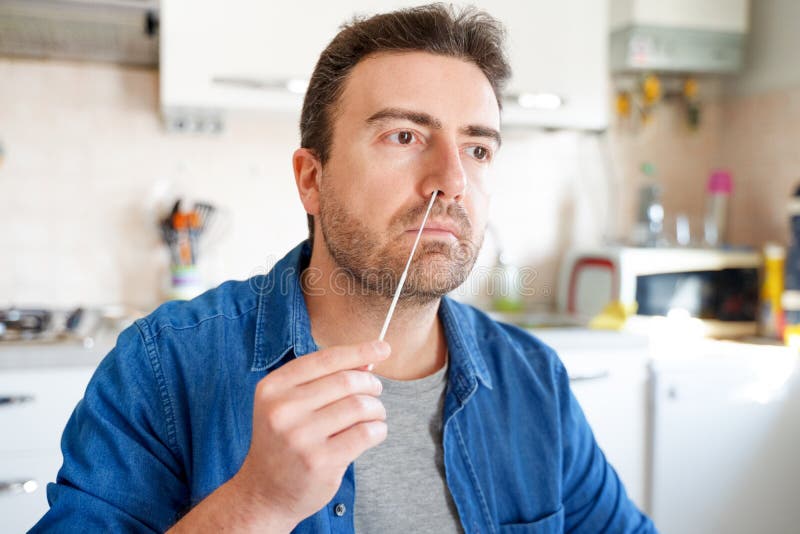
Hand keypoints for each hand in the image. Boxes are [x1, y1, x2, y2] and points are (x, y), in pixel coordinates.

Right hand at [232, 339, 390, 528]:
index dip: (359, 351)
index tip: (382, 347)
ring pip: (360, 406)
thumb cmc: (284, 441)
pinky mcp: (320, 461)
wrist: (264, 492)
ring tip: (374, 415)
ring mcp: (300, 436)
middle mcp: (283, 409)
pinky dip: (378, 429)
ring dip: (377, 408)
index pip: (325, 359)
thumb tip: (367, 360)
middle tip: (375, 392)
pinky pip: (366, 433)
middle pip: (347, 380)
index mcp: (273, 387)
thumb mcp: (290, 404)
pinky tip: (373, 433)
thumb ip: (324, 379)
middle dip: (371, 384)